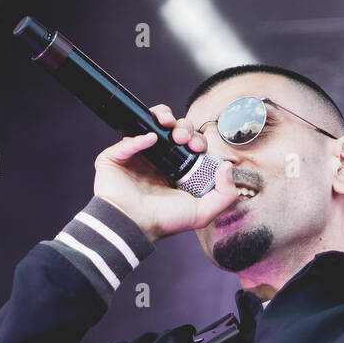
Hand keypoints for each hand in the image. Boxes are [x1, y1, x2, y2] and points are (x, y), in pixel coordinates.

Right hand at [92, 103, 240, 241]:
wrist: (133, 225)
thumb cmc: (164, 221)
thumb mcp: (202, 212)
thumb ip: (225, 194)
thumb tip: (227, 166)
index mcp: (177, 171)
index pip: (191, 145)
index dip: (197, 140)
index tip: (198, 147)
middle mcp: (158, 161)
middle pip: (175, 130)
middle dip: (184, 128)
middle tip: (184, 139)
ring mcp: (136, 157)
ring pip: (150, 123)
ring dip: (163, 117)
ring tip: (168, 125)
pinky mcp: (116, 157)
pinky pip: (126, 139)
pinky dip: (139, 136)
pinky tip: (150, 139)